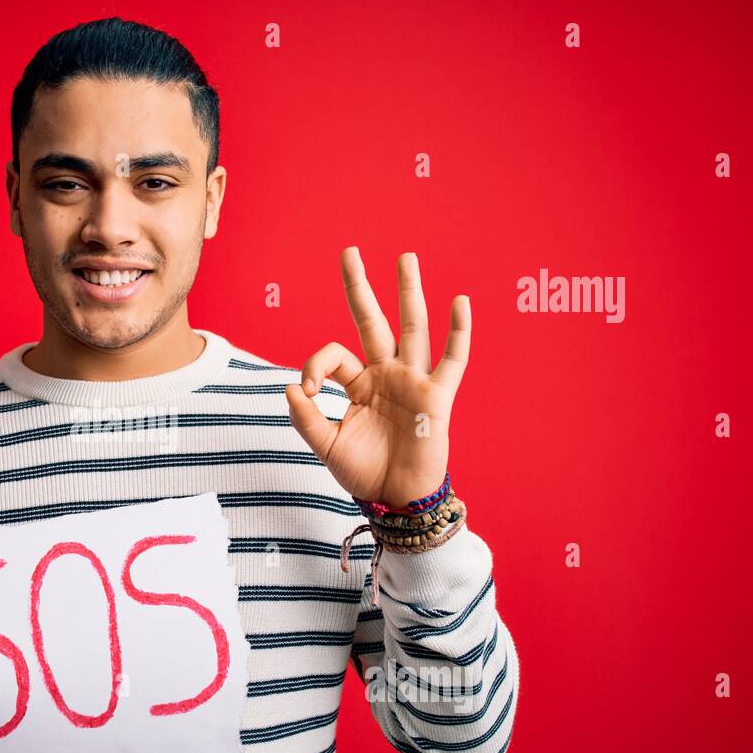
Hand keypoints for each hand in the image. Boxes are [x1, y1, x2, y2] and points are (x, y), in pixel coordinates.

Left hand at [285, 246, 469, 508]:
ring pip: (413, 328)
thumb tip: (292, 385)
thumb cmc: (364, 474)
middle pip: (373, 321)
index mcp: (360, 384)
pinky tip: (460, 302)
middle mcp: (386, 375)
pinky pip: (452, 360)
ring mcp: (413, 382)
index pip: (335, 355)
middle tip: (349, 251)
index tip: (311, 392)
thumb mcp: (326, 446)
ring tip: (405, 257)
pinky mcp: (437, 398)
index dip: (316, 365)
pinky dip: (459, 332)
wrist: (396, 500)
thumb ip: (307, 418)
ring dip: (409, 292)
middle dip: (360, 287)